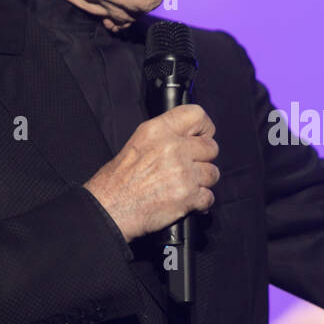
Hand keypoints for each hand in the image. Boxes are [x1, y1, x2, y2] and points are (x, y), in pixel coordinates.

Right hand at [84, 104, 219, 242]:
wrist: (110, 208)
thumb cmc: (118, 181)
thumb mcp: (138, 142)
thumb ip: (166, 136)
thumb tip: (190, 137)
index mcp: (158, 130)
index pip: (197, 115)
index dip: (204, 128)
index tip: (203, 137)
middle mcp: (173, 148)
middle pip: (211, 147)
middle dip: (203, 159)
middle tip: (190, 167)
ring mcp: (183, 172)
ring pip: (213, 173)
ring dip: (202, 182)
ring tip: (184, 185)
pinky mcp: (188, 195)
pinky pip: (209, 196)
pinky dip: (200, 202)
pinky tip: (186, 200)